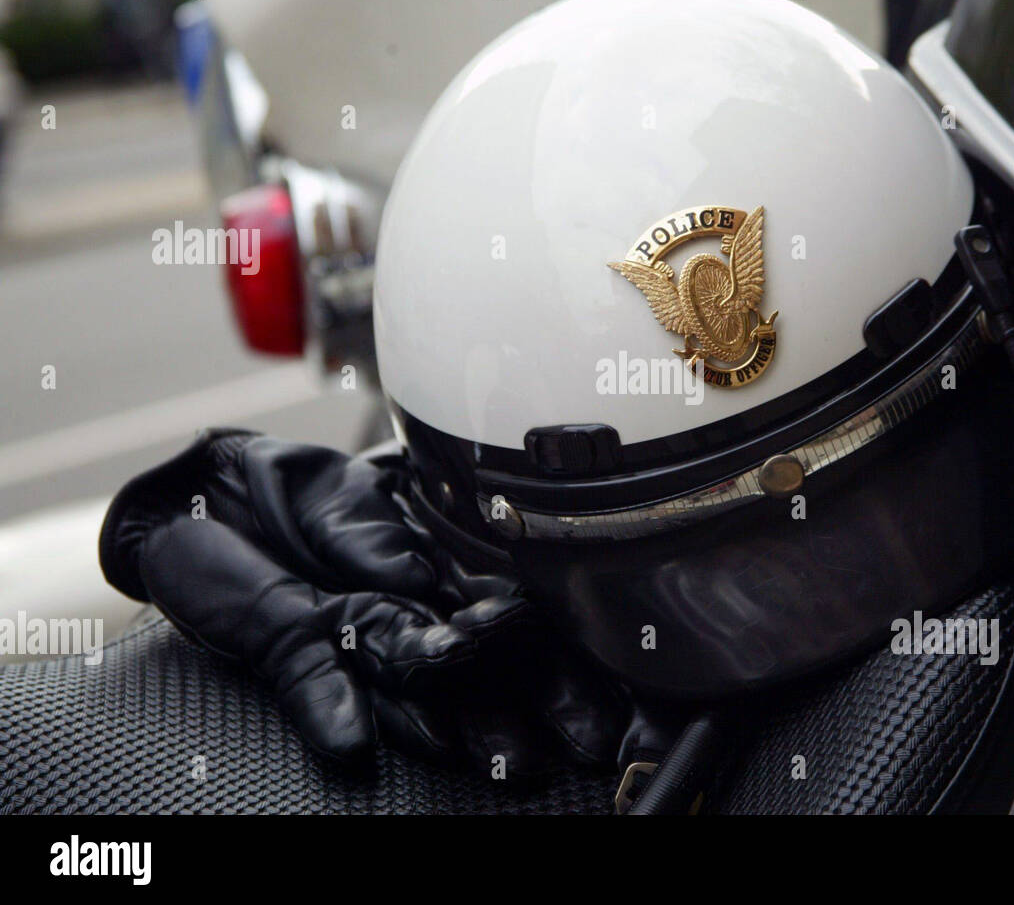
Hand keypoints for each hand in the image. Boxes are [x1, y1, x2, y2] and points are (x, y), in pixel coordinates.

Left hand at [99, 429, 625, 774]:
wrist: (196, 496)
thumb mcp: (333, 489)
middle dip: (529, 702)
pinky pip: (317, 687)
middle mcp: (401, 611)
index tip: (588, 673)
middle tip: (577, 739)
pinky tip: (356, 744)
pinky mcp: (292, 651)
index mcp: (429, 565)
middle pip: (477, 664)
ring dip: (460, 725)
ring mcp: (352, 638)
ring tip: (507, 758)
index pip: (500, 608)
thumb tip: (416, 580)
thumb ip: (371, 533)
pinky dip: (334, 711)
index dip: (546, 642)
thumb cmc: (280, 486)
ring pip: (415, 689)